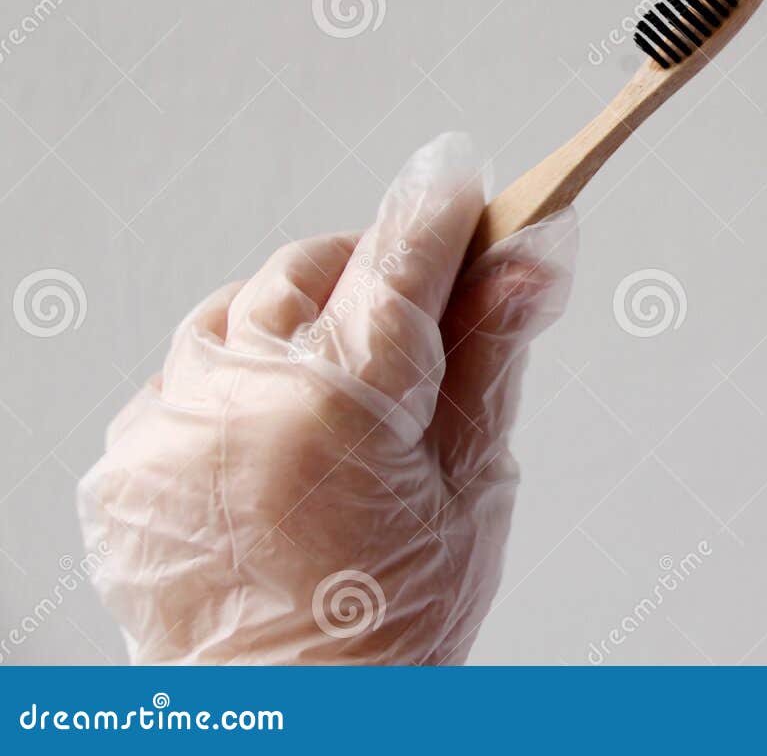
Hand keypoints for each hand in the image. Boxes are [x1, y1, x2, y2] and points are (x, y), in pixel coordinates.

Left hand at [77, 133, 575, 663]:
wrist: (291, 727)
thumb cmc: (396, 621)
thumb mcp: (473, 488)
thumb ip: (492, 355)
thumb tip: (530, 257)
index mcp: (342, 405)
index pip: (401, 263)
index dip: (439, 212)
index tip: (462, 177)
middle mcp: (238, 398)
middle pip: (311, 267)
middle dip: (368, 274)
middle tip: (412, 324)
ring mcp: (168, 428)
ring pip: (237, 311)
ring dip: (294, 326)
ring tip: (336, 402)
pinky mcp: (124, 461)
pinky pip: (182, 375)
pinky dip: (233, 386)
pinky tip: (273, 444)